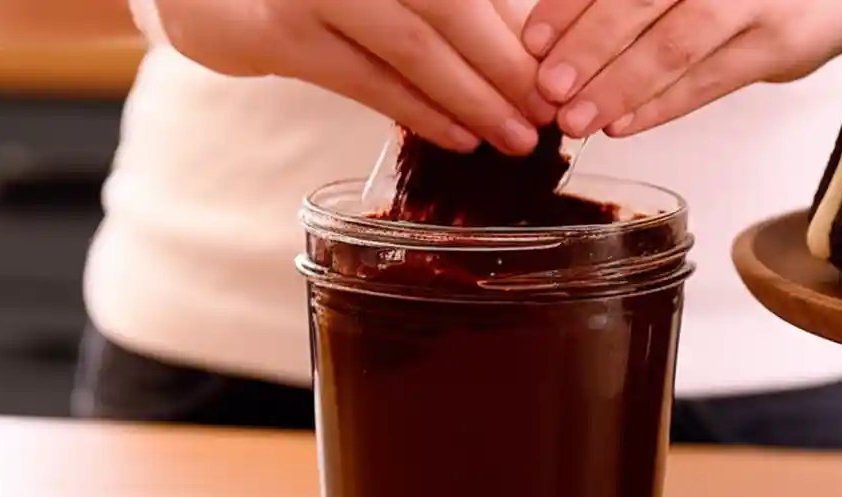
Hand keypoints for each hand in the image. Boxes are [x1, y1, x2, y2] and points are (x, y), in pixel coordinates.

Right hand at [152, 0, 554, 154]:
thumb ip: (454, 0)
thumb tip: (529, 44)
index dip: (518, 31)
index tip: (558, 76)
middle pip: (450, 8)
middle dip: (505, 68)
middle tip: (547, 116)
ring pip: (411, 48)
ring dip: (469, 98)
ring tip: (514, 137)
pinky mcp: (282, 33)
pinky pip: (365, 79)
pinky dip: (417, 110)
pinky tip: (459, 138)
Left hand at [520, 0, 841, 138]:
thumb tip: (551, 34)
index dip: (570, 5)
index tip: (532, 42)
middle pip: (641, 2)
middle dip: (588, 50)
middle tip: (548, 88)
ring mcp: (756, 0)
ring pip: (675, 46)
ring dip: (619, 86)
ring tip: (577, 120)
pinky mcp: (778, 43)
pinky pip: (710, 80)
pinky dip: (662, 105)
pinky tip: (624, 124)